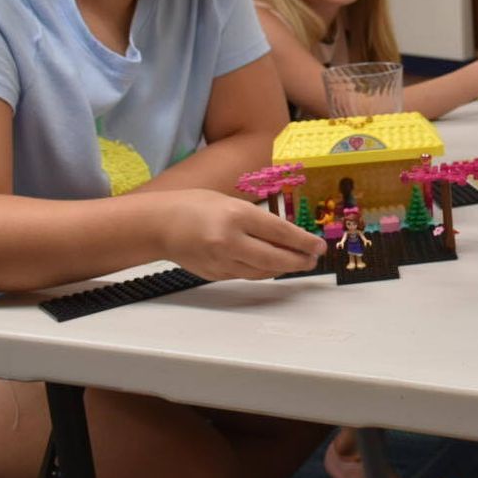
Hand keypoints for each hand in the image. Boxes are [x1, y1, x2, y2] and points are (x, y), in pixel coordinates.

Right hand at [159, 190, 324, 279]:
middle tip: (313, 259)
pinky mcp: (214, 274)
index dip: (304, 242)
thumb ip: (258, 220)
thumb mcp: (232, 202)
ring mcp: (220, 261)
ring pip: (262, 271)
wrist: (158, 225)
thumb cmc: (195, 206)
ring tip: (298, 262)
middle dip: (298, 260)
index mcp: (236, 216)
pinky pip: (245, 275)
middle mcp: (229, 240)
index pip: (279, 233)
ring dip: (283, 268)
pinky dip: (262, 271)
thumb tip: (289, 237)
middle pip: (274, 258)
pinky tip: (272, 266)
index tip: (319, 246)